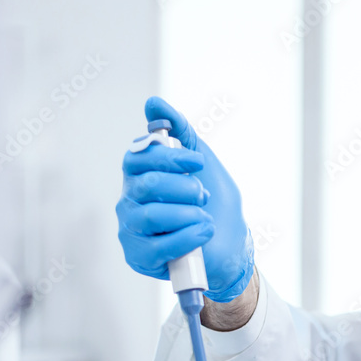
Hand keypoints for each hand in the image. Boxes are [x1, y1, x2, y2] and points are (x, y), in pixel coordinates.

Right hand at [116, 96, 253, 301]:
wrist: (231, 246)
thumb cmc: (214, 204)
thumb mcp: (203, 162)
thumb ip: (180, 132)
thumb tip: (153, 103)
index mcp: (139, 175)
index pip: (138, 156)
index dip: (170, 157)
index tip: (197, 162)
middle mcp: (129, 200)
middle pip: (147, 184)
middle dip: (185, 188)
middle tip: (204, 195)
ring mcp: (131, 229)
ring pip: (152, 214)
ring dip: (189, 215)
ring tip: (205, 219)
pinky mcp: (139, 257)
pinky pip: (159, 246)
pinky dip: (188, 238)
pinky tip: (203, 234)